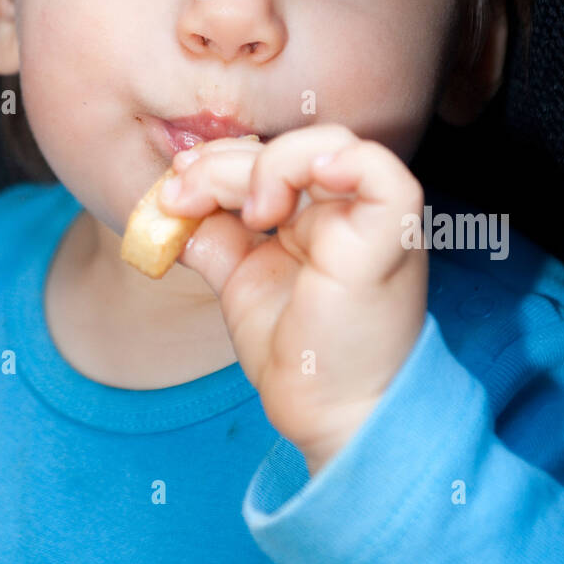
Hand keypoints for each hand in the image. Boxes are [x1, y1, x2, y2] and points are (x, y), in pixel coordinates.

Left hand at [159, 125, 427, 472]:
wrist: (335, 418)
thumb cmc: (299, 357)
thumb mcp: (241, 282)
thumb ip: (215, 238)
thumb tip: (172, 205)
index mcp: (317, 217)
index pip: (270, 156)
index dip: (219, 160)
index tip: (176, 185)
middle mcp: (349, 211)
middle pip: (290, 148)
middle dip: (225, 163)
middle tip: (182, 195)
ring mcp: (373, 222)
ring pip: (333, 145)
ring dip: (272, 163)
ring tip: (247, 213)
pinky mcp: (391, 240)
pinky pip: (387, 177)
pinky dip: (345, 162)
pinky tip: (300, 184)